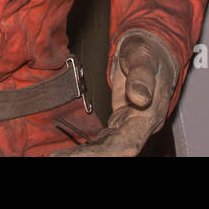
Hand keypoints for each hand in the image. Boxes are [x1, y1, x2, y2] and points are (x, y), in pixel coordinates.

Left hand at [52, 33, 175, 155]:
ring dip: (84, 154)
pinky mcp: (121, 123)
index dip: (102, 154)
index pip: (127, 144)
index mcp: (150, 115)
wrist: (153, 51)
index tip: (77, 156)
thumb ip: (141, 77)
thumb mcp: (143, 57)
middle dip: (87, 156)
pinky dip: (87, 148)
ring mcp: (130, 126)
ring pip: (107, 148)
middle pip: (113, 150)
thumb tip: (140, 98)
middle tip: (55, 156)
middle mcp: (140, 126)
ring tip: (57, 156)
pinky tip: (70, 152)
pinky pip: (103, 140)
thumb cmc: (149, 52)